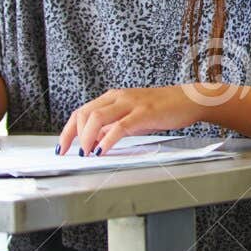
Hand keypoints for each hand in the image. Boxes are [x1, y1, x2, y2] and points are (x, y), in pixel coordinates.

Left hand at [57, 85, 202, 154]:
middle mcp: (118, 97)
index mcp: (113, 97)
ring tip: (86, 154)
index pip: (82, 112)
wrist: (188, 100)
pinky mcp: (143, 112)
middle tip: (72, 153)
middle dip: (73, 135)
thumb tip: (94, 142)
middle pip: (84, 113)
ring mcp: (130, 103)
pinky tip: (102, 151)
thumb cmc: (162, 109)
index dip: (68, 130)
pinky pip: (120, 127)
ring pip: (98, 117)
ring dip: (87, 138)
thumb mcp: (132, 118)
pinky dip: (107, 140)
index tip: (62, 147)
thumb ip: (113, 127)